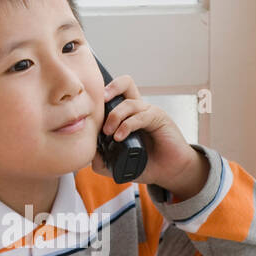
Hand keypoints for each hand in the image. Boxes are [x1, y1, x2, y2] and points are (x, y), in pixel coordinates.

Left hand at [91, 74, 197, 190]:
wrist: (168, 172)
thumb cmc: (146, 164)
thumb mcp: (117, 164)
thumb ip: (100, 159)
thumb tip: (87, 152)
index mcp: (127, 115)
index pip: (115, 93)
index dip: (102, 95)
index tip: (90, 108)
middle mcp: (138, 109)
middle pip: (125, 83)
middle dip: (109, 91)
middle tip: (98, 110)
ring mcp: (148, 112)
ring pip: (128, 103)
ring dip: (114, 116)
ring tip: (108, 133)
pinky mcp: (159, 118)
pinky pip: (140, 116)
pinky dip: (127, 125)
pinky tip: (120, 137)